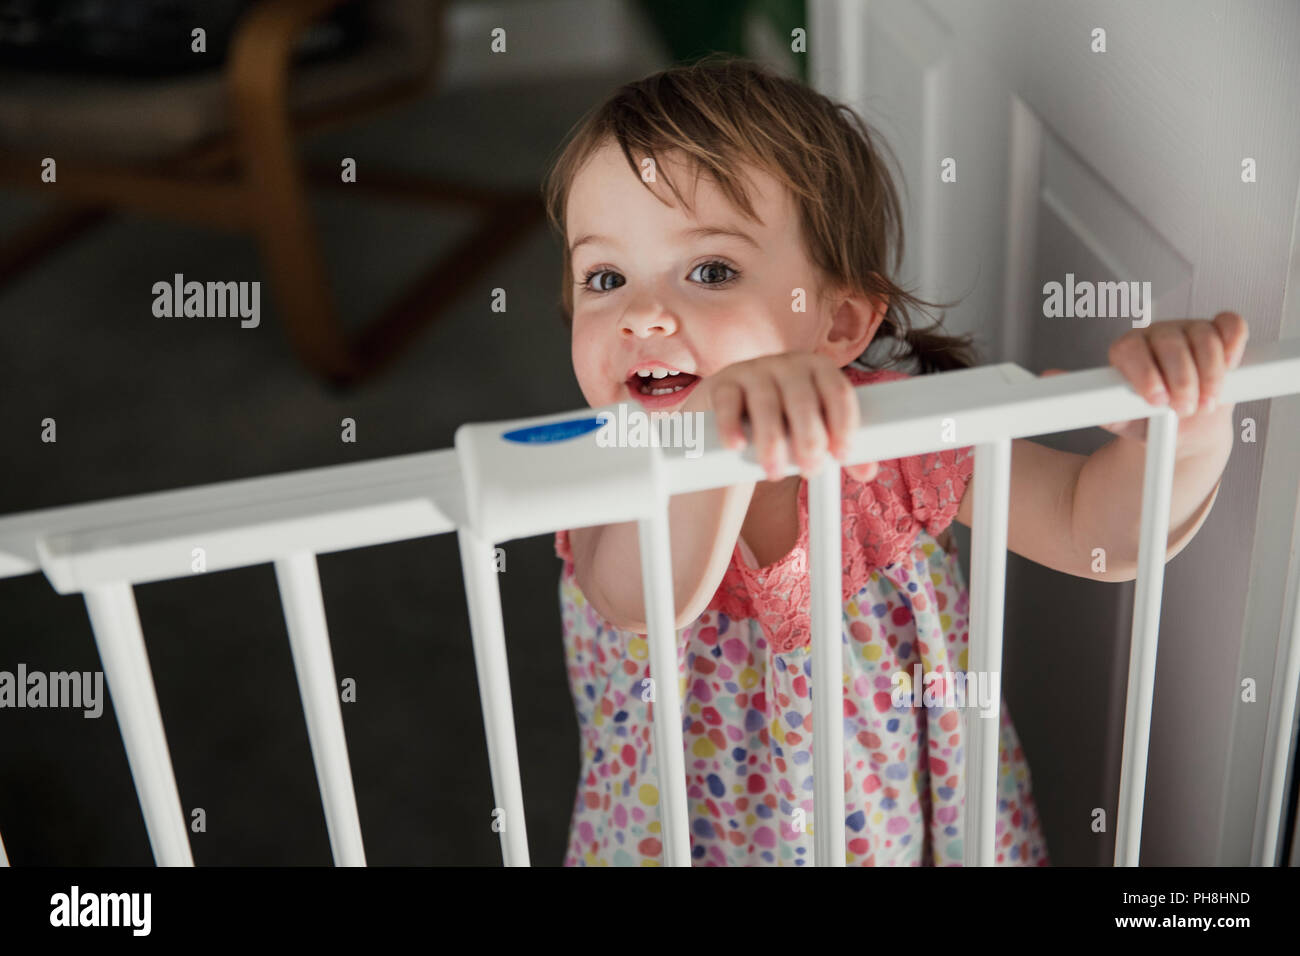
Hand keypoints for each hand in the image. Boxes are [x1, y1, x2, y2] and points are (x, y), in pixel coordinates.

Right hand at [682, 352, 878, 482]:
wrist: (736, 407)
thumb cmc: (785, 419)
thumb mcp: (813, 427)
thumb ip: (838, 448)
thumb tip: (866, 470)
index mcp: (819, 370)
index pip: (838, 392)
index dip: (844, 423)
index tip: (842, 454)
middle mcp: (789, 365)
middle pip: (803, 399)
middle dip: (809, 438)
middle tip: (810, 469)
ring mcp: (754, 371)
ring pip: (766, 403)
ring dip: (771, 441)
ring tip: (774, 472)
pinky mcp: (724, 383)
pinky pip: (728, 401)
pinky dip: (731, 425)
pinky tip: (737, 446)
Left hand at [1039, 312, 1247, 443]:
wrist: (1184, 425)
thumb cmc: (1149, 419)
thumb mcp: (1119, 417)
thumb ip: (1091, 401)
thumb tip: (1046, 380)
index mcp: (1128, 350)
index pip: (1130, 349)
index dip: (1145, 375)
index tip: (1156, 401)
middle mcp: (1157, 335)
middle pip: (1170, 344)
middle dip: (1181, 380)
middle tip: (1184, 409)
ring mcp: (1189, 330)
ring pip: (1203, 337)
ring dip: (1209, 373)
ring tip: (1206, 401)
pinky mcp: (1219, 332)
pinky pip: (1229, 325)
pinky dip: (1233, 344)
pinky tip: (1231, 366)